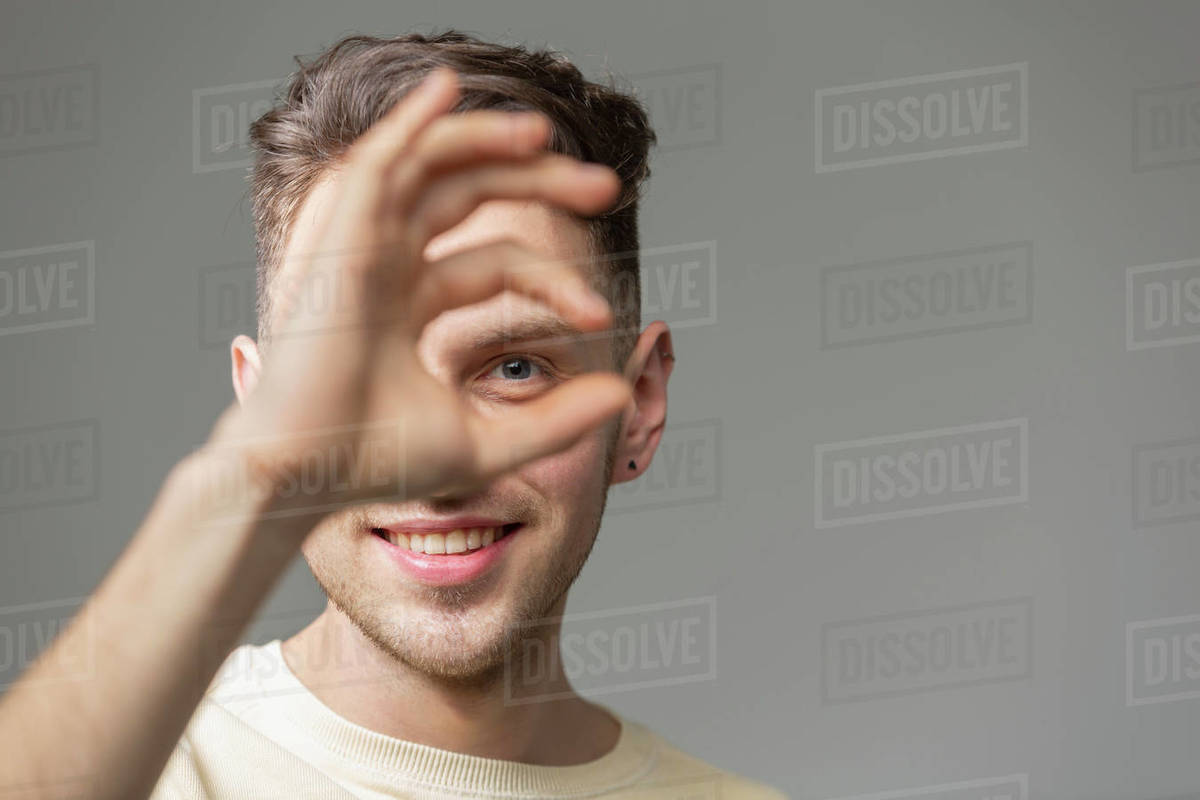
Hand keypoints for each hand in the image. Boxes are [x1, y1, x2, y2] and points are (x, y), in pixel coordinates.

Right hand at [207, 67, 631, 520]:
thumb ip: (556, 420)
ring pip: (426, 168)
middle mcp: (384, 264)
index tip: (599, 316)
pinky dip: (408, 122)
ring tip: (544, 134)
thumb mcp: (487, 440)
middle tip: (605, 185)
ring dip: (483, 138)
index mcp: (409, 302)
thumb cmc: (376, 463)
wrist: (308, 478)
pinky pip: (376, 164)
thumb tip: (623, 395)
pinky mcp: (338, 243)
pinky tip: (445, 89)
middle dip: (536, 181)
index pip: (496, 262)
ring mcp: (358, 248)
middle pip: (466, 196)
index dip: (554, 281)